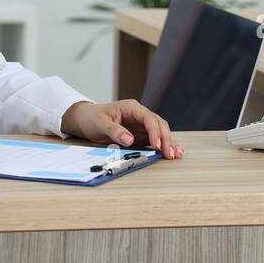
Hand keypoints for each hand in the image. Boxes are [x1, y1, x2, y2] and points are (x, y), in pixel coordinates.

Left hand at [60, 100, 183, 158]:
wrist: (86, 119)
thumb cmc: (92, 119)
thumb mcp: (99, 124)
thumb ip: (114, 131)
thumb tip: (130, 140)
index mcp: (131, 108)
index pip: (148, 118)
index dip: (155, 131)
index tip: (158, 145)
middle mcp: (140, 115)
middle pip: (159, 124)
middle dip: (166, 139)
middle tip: (170, 154)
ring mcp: (141, 125)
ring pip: (161, 131)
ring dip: (169, 142)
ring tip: (176, 155)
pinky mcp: (141, 134)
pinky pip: (155, 139)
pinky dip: (164, 145)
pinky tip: (173, 152)